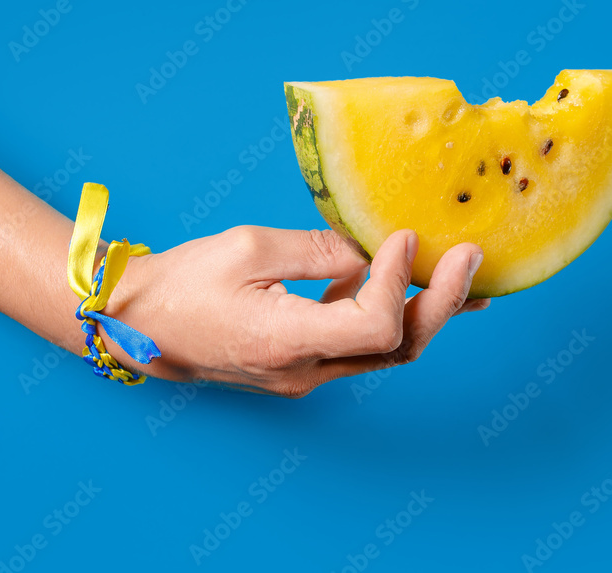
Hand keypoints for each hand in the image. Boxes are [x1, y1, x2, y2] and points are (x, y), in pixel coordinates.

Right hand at [100, 227, 487, 396]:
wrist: (139, 326)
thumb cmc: (182, 284)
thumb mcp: (250, 248)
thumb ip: (320, 249)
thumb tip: (374, 246)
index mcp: (286, 342)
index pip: (376, 325)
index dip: (400, 279)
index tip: (401, 237)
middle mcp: (304, 370)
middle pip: (397, 346)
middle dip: (442, 301)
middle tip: (471, 258)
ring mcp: (307, 375)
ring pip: (386, 351)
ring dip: (426, 310)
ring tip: (462, 273)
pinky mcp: (305, 365)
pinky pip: (362, 345)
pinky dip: (390, 312)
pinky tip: (405, 281)